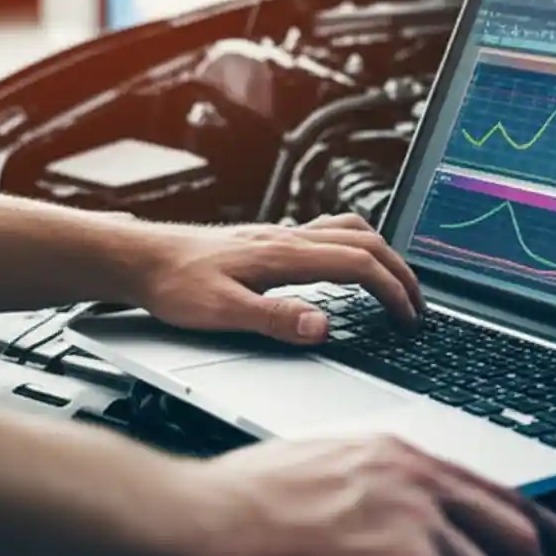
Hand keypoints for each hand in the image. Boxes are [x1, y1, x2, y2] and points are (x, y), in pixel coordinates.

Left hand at [135, 214, 423, 344]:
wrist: (139, 258)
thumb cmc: (173, 286)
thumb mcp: (221, 312)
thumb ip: (274, 318)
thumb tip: (324, 325)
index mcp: (286, 255)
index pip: (360, 264)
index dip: (392, 291)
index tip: (408, 318)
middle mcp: (289, 238)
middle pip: (366, 241)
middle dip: (400, 271)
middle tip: (416, 305)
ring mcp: (281, 235)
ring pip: (350, 230)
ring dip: (381, 254)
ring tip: (394, 283)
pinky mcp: (270, 240)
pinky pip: (328, 232)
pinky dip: (354, 246)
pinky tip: (346, 267)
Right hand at [168, 436, 555, 555]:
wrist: (194, 524)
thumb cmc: (238, 506)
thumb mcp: (323, 473)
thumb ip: (380, 495)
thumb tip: (418, 527)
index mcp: (402, 459)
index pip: (501, 495)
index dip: (547, 531)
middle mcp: (420, 487)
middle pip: (517, 537)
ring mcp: (417, 528)